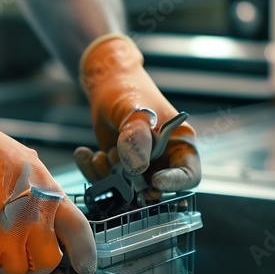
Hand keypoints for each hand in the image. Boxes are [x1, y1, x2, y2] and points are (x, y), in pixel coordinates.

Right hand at [0, 68, 96, 273]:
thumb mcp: (27, 165)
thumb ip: (42, 193)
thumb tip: (47, 216)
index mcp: (49, 194)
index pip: (79, 231)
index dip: (85, 253)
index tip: (84, 265)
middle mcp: (34, 216)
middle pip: (49, 261)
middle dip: (38, 263)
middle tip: (26, 253)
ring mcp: (10, 231)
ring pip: (18, 268)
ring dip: (7, 260)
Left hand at [74, 34, 200, 198]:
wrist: (106, 85)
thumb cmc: (128, 90)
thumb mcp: (135, 109)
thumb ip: (138, 137)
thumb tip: (136, 166)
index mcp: (180, 143)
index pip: (189, 174)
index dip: (175, 183)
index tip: (154, 181)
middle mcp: (163, 159)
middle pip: (155, 188)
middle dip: (132, 181)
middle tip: (116, 164)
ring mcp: (141, 166)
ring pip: (129, 189)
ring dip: (110, 176)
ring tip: (102, 154)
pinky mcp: (119, 169)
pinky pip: (108, 181)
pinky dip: (94, 172)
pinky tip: (85, 154)